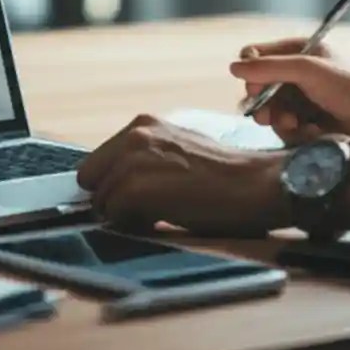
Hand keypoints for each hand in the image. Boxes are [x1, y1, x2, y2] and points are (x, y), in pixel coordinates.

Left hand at [76, 114, 287, 236]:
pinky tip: (161, 222)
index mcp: (144, 125)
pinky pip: (113, 215)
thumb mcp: (179, 152)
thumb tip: (119, 187)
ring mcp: (133, 158)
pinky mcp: (136, 186)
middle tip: (144, 211)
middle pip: (91, 178)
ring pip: (101, 198)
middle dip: (111, 198)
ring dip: (123, 214)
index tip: (135, 199)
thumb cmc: (227, 177)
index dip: (114, 185)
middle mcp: (135, 134)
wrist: (258, 184)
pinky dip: (132, 225)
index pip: (101, 161)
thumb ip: (147, 160)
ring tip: (159, 216)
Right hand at [230, 38, 349, 143]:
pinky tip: (311, 131)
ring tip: (294, 124)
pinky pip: (280, 128)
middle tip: (266, 114)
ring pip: (266, 110)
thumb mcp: (308, 69)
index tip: (257, 86)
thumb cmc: (349, 87)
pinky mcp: (302, 123)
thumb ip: (270, 67)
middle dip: (261, 102)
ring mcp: (297, 99)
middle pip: (255, 87)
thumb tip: (233, 67)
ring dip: (276, 120)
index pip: (255, 56)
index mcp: (296, 51)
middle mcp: (294, 74)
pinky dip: (292, 132)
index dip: (251, 71)